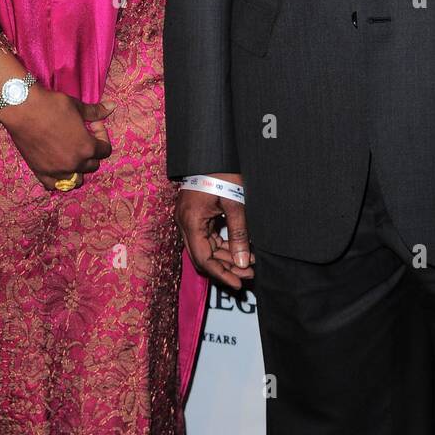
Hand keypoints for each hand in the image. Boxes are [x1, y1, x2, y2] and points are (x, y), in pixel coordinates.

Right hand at [0, 84, 114, 190]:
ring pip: (76, 179)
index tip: (92, 125)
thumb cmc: (52, 105)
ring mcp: (57, 170)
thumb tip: (113, 107)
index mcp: (86, 148)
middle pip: (92, 165)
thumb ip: (96, 112)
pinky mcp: (40, 172)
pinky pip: (54, 185)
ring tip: (71, 153)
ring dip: (78, 168)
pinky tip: (58, 166)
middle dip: (91, 152)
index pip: (105, 150)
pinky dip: (59, 179)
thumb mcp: (77, 107)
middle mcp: (74, 163)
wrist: (22, 109)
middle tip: (81, 136)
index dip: (102, 135)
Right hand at [176, 173, 255, 290]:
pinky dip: (222, 244)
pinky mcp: (195, 214)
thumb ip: (238, 234)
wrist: (212, 151)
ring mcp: (189, 218)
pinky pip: (207, 236)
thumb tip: (242, 262)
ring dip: (225, 257)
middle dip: (225, 267)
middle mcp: (185, 223)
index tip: (238, 283)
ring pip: (206, 248)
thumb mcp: (235, 204)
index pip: (203, 259)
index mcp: (191, 221)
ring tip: (249, 263)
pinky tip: (240, 249)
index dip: (221, 274)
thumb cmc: (223, 173)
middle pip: (203, 256)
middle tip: (248, 273)